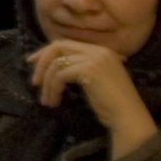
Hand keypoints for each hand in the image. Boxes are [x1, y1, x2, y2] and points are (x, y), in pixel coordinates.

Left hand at [27, 40, 157, 159]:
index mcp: (101, 51)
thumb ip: (79, 67)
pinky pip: (60, 76)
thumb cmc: (112, 104)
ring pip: (57, 64)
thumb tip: (52, 65)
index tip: (32, 62)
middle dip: (42, 63)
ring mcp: (94, 59)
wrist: (128, 117)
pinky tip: (55, 102)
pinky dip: (53, 89)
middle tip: (34, 82)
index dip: (46, 52)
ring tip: (47, 100)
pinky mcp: (89, 70)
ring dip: (47, 84)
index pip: (66, 43)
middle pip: (58, 47)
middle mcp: (98, 51)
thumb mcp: (95, 80)